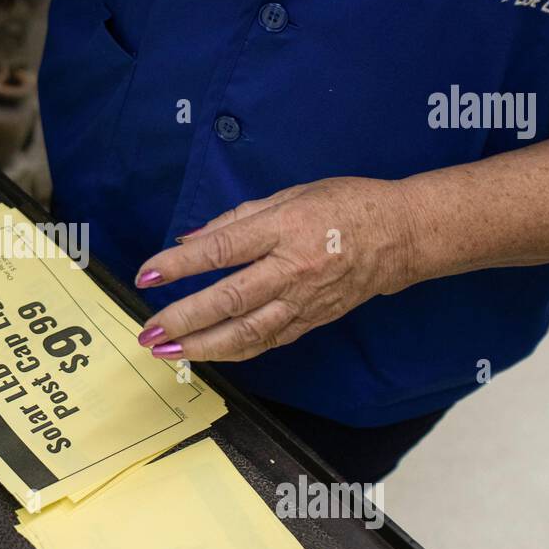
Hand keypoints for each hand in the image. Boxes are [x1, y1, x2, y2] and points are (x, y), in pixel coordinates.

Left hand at [134, 178, 417, 361]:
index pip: (221, 250)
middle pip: (229, 300)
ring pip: (247, 333)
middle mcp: (292, 269)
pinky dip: (233, 351)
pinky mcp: (312, 321)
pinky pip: (266, 341)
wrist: (402, 236)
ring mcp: (304, 301)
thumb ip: (235, 219)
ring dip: (202, 346)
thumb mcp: (289, 195)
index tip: (147, 274)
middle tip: (148, 330)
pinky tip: (205, 354)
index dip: (179, 265)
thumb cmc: (345, 206)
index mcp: (284, 229)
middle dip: (183, 318)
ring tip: (167, 351)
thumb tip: (188, 240)